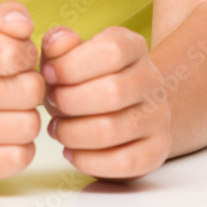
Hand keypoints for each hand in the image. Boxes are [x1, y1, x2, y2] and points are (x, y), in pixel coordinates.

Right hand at [0, 1, 44, 184]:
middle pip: (29, 91)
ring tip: (10, 111)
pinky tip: (4, 137)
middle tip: (16, 88)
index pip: (16, 53)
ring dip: (28, 118)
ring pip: (29, 126)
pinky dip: (21, 148)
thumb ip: (10, 17)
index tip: (16, 60)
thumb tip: (21, 23)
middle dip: (32, 88)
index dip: (28, 56)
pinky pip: (20, 157)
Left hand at [39, 24, 170, 179]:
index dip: (73, 64)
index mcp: (133, 46)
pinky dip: (88, 161)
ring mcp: (158, 115)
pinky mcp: (157, 149)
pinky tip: (71, 151)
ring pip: (113, 129)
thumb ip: (58, 44)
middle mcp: (152, 78)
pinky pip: (124, 162)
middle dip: (69, 102)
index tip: (48, 75)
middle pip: (112, 92)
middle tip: (51, 103)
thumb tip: (56, 44)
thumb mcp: (68, 55)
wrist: (118, 109)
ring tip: (56, 129)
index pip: (112, 50)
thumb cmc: (84, 80)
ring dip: (73, 133)